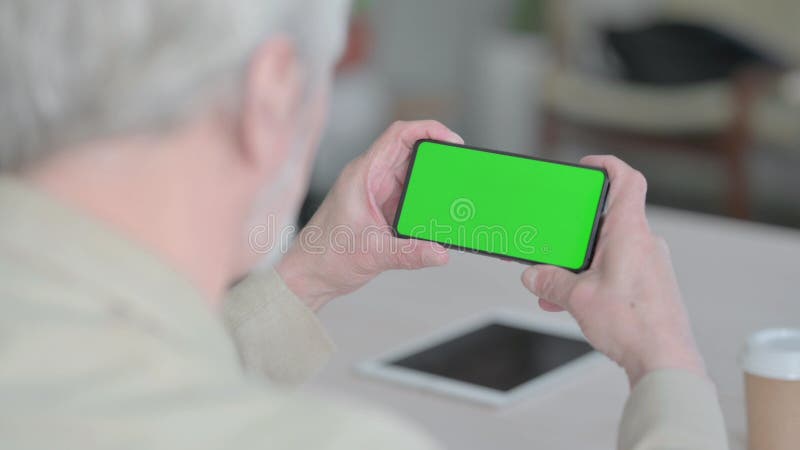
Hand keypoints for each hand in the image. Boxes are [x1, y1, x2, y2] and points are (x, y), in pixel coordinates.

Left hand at [277, 121, 462, 310]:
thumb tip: (440, 252)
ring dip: (432, 185)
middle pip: (410, 153)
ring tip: (451, 195)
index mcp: (362, 175)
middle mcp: (370, 179)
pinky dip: (425, 203)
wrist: (309, 276)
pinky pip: (409, 197)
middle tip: (459, 171)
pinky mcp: (382, 210)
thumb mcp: (373, 254)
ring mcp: (376, 194)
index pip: (398, 135)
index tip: (452, 140)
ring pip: (412, 176)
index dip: (428, 130)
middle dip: (436, 159)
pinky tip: (437, 214)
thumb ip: (410, 253)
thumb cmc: (326, 256)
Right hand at [521, 155, 705, 386]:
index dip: (607, 166)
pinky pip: (619, 269)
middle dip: (577, 229)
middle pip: (609, 218)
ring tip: (558, 284)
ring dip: (583, 261)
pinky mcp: (651, 285)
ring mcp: (651, 264)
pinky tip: (574, 302)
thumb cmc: (633, 324)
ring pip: (611, 249)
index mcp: (629, 232)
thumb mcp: (578, 298)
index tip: (586, 166)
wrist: (664, 360)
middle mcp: (645, 243)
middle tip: (555, 239)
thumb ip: (551, 282)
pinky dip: (596, 278)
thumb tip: (532, 276)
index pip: (626, 180)